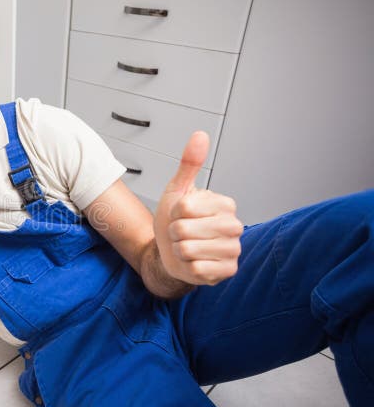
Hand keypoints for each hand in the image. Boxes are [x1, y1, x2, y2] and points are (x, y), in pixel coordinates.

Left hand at [153, 131, 242, 285]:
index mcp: (225, 204)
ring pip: (188, 249)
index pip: (184, 207)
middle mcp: (234, 226)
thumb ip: (190, 164)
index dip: (174, 212)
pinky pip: (196, 269)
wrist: (171, 251)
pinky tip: (194, 262)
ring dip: (180, 250)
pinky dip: (187, 267)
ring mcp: (233, 250)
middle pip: (184, 229)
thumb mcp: (178, 190)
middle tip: (182, 232)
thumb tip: (200, 135)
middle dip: (175, 232)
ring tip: (187, 246)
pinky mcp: (227, 271)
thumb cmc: (176, 220)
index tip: (181, 214)